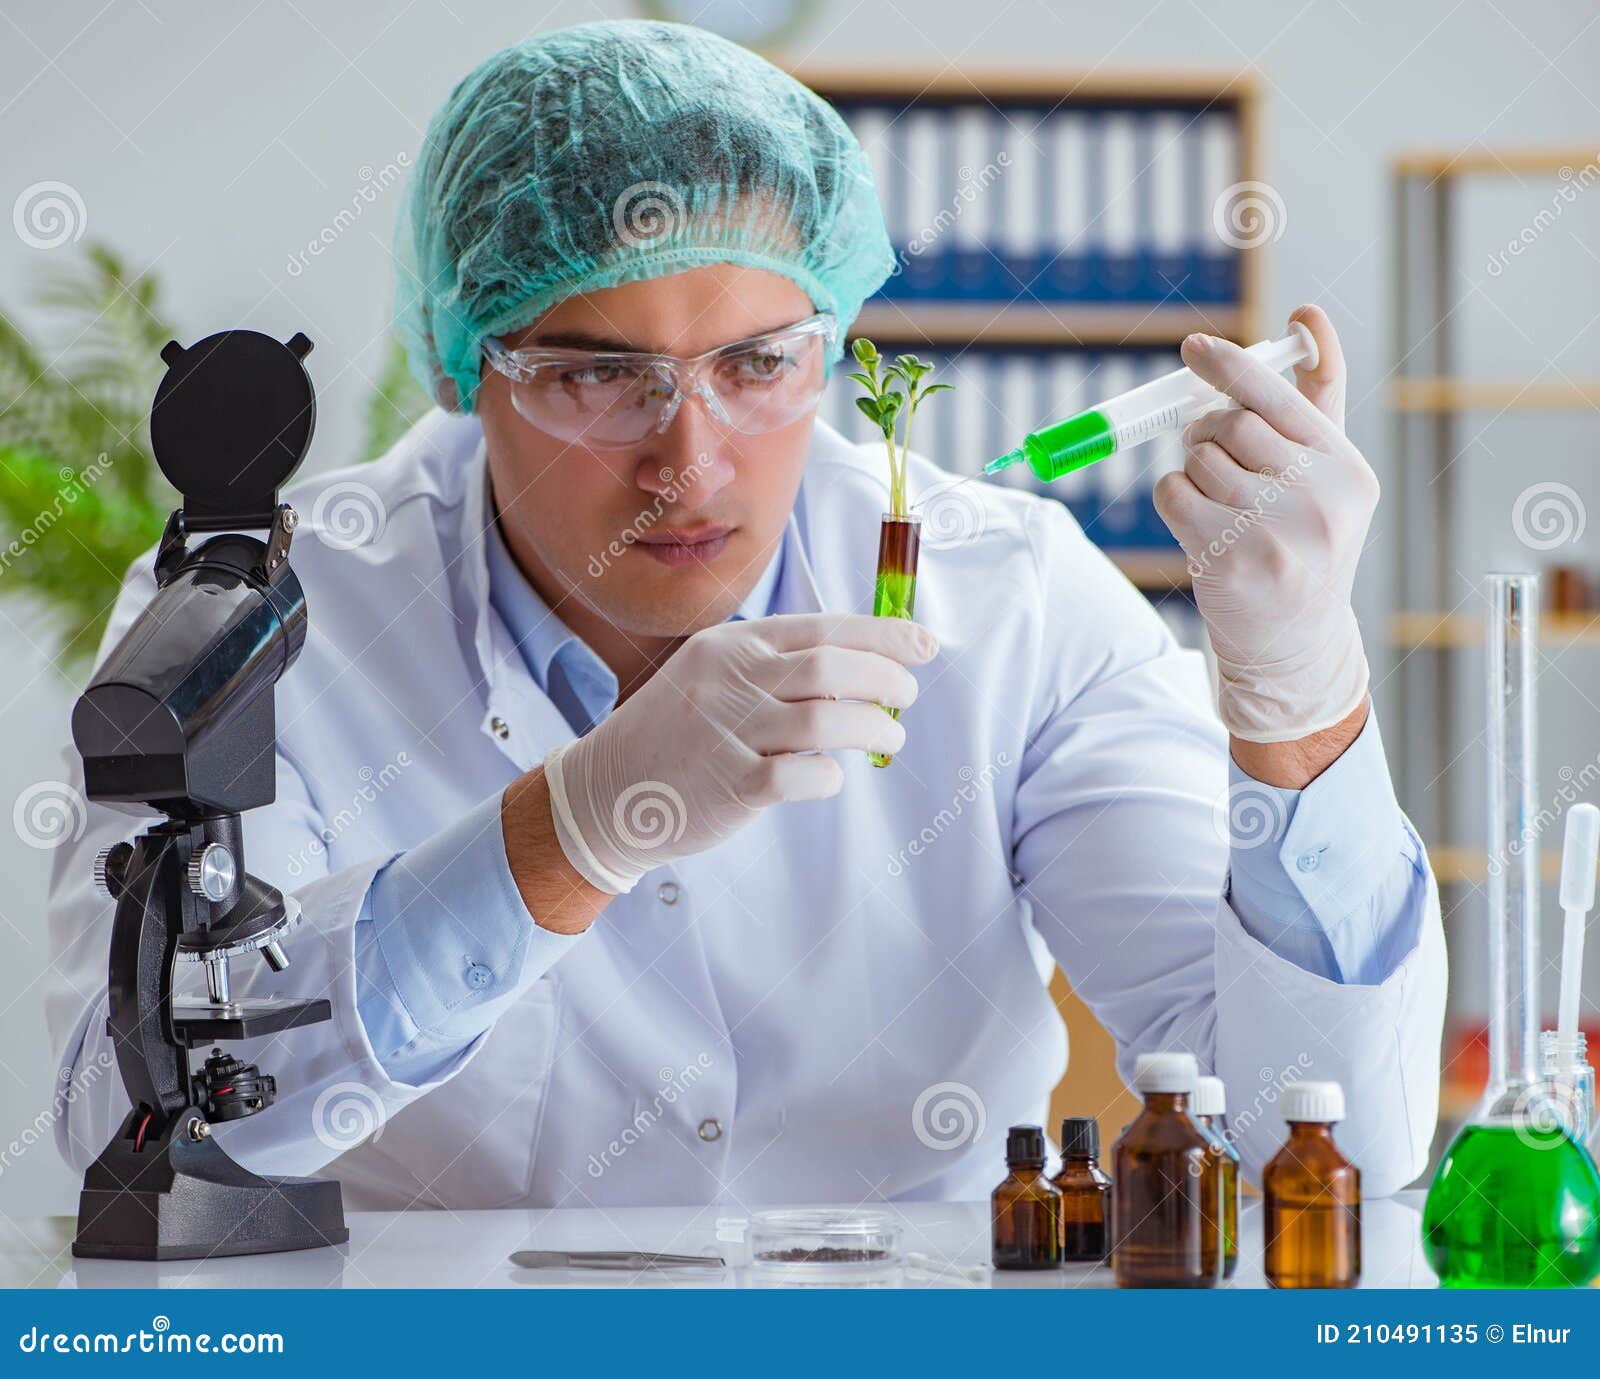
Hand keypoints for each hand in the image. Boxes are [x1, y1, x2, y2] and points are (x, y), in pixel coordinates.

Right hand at [542, 612, 936, 892]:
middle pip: (830, 666)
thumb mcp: (712, 678)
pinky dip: (829, 776)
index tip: (923, 645)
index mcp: (730, 645)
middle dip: (885, 678)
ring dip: (871, 728)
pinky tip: (830, 777)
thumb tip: (861, 669)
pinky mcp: (728, 785)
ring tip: (888, 738)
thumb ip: (775, 669)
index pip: (820, 627)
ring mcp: (726, 731)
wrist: (604, 793)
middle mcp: (728, 680)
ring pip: (825, 719)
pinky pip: (801, 776)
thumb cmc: (676, 735)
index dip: (881, 635)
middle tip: (907, 697)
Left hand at [1153, 307, 1374, 750]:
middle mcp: (1317, 497)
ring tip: (1218, 501)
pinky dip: (1173, 499)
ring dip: (1193, 470)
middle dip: (1206, 431)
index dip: (1231, 367)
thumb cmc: (1304, 542)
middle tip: (1209, 451)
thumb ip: (1315, 399)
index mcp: (1345, 468)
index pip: (1279, 397)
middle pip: (1230, 425)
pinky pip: (1173, 494)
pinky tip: (1199, 523)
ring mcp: (1273, 531)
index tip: (1194, 347)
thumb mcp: (1326, 475)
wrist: (1293, 642)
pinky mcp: (1228, 558)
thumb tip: (1306, 318)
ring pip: (1198, 460)